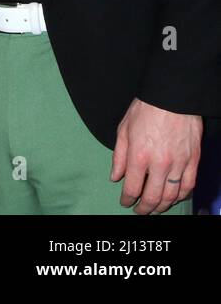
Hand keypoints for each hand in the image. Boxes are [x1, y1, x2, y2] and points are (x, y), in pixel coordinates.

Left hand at [111, 98, 201, 213]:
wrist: (172, 98)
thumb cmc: (145, 110)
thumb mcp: (123, 130)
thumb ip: (119, 157)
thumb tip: (116, 177)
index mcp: (139, 156)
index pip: (132, 188)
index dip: (127, 199)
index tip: (125, 203)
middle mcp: (160, 164)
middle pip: (153, 197)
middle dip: (145, 208)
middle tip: (140, 211)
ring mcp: (179, 164)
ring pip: (172, 195)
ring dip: (162, 206)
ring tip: (155, 208)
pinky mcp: (193, 161)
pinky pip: (188, 185)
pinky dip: (181, 196)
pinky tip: (174, 198)